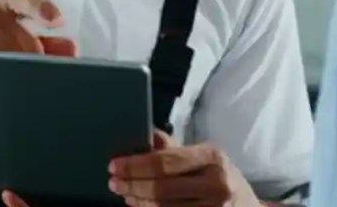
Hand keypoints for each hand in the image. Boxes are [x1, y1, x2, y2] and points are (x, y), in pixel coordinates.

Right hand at [0, 0, 77, 89]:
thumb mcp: (8, 36)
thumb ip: (42, 42)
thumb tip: (74, 49)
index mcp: (3, 5)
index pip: (24, 0)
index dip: (42, 8)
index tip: (57, 20)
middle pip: (24, 42)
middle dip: (35, 63)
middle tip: (41, 79)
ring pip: (8, 57)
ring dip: (17, 73)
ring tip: (13, 83)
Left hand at [106, 129, 259, 206]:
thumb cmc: (222, 180)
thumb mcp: (206, 159)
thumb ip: (176, 151)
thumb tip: (150, 136)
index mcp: (213, 158)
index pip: (165, 162)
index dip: (135, 165)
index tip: (114, 165)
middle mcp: (216, 184)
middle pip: (161, 189)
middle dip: (131, 185)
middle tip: (114, 183)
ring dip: (138, 202)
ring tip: (125, 194)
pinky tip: (140, 206)